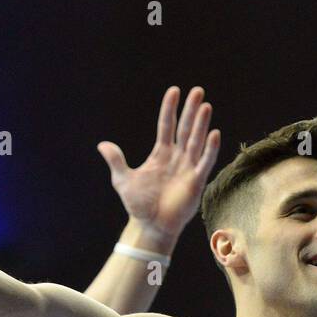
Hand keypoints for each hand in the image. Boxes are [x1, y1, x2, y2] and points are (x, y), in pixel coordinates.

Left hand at [96, 86, 219, 244]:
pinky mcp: (196, 181)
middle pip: (185, 128)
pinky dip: (209, 148)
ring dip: (201, 124)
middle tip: (198, 90)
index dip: (170, 109)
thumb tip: (102, 145)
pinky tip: (213, 133)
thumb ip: (116, 161)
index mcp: (161, 154)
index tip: (174, 91)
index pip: (167, 126)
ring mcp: (188, 168)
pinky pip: (205, 162)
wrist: (151, 226)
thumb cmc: (139, 205)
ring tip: (205, 105)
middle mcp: (177, 158)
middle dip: (191, 110)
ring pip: (196, 141)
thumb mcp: (123, 180)